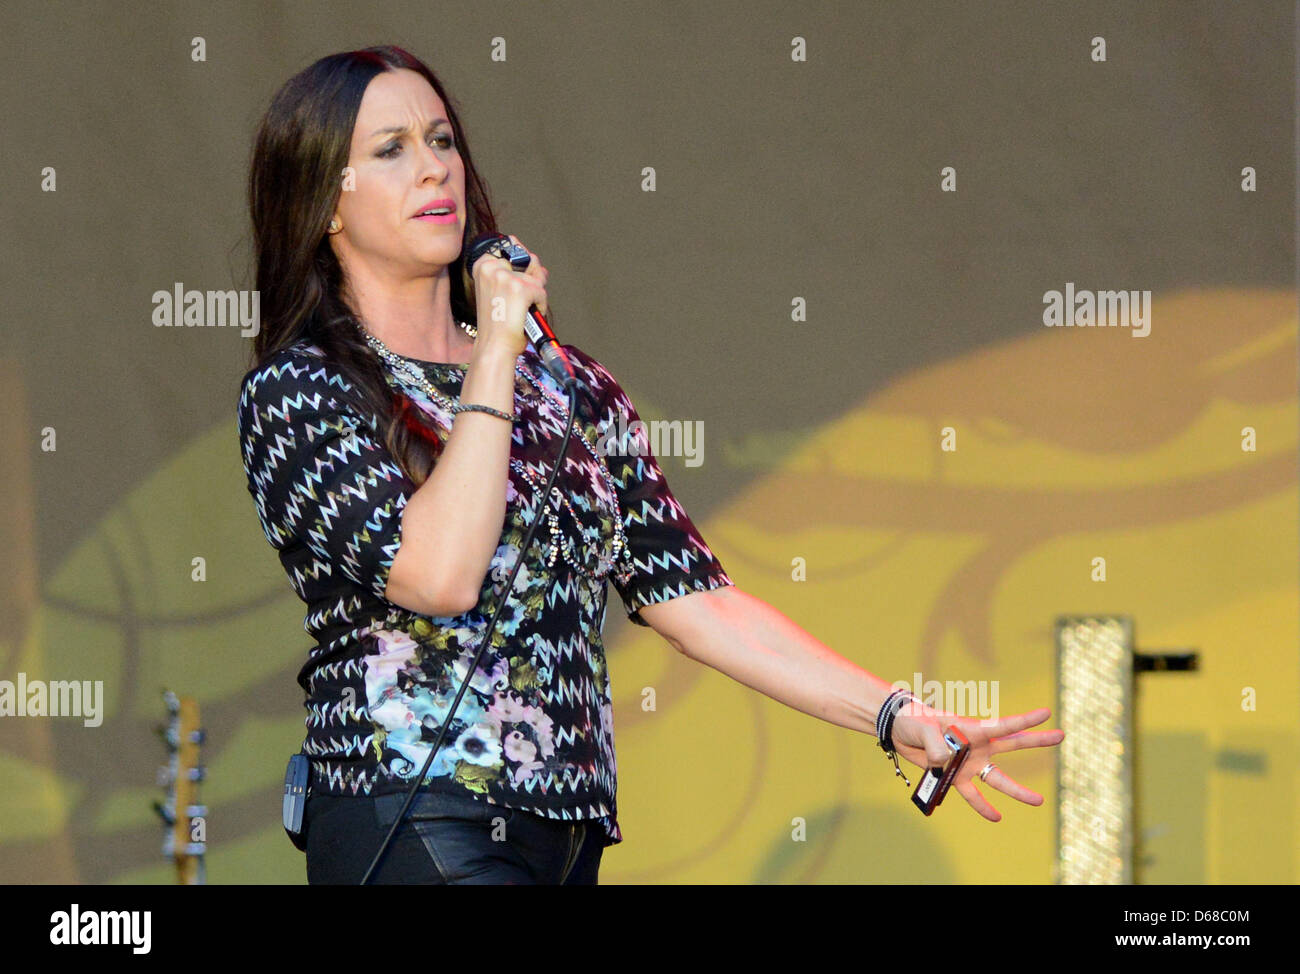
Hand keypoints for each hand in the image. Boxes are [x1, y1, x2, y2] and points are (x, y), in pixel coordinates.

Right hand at [469, 233, 548, 357]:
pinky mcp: (521, 288)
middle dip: (532, 280)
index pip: (512, 247)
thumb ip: (518, 273)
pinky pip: (541, 293)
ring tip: (522, 311)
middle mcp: (492, 267)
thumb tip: (539, 265)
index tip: (516, 282)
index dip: (521, 266)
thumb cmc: (497, 324)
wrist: (495, 346)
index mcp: (482, 265)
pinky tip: (528, 315)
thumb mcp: (501, 290)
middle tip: (521, 301)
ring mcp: (506, 277)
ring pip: (536, 279)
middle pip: (528, 261)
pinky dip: (540, 306)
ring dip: (536, 296)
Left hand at [887, 704, 1063, 821]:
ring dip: (1016, 791)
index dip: (1025, 721)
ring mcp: (968, 762)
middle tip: (1061, 736)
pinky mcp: (954, 776)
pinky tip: (996, 816)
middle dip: (1037, 740)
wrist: (900, 731)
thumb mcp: (923, 728)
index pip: (1003, 725)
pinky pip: (972, 794)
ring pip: (997, 778)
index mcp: (971, 728)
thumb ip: (935, 743)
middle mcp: (976, 745)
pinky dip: (982, 806)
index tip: (1047, 714)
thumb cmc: (914, 721)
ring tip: (1039, 801)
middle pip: (1011, 745)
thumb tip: (944, 763)